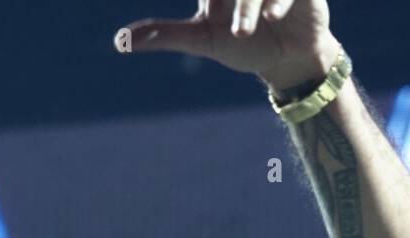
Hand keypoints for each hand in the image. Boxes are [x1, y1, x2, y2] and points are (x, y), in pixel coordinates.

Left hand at [117, 0, 338, 91]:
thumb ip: (163, 35)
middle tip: (221, 20)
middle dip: (230, 1)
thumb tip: (118, 41)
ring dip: (248, 4)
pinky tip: (272, 17)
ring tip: (242, 32)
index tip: (206, 8)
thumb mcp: (202, 39)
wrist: (290, 59)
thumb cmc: (245, 45)